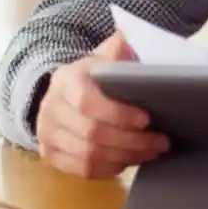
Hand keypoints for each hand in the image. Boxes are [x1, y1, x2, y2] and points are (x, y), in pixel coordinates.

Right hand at [35, 32, 170, 177]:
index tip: (147, 119)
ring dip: (125, 157)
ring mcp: (47, 133)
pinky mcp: (50, 154)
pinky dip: (109, 169)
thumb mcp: (105, 57)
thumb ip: (120, 47)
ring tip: (151, 152)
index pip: (88, 102)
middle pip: (92, 134)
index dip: (119, 115)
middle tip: (160, 142)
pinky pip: (82, 170)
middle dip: (131, 141)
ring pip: (88, 156)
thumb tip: (129, 38)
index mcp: (66, 80)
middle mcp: (51, 107)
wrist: (61, 95)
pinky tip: (128, 161)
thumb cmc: (92, 76)